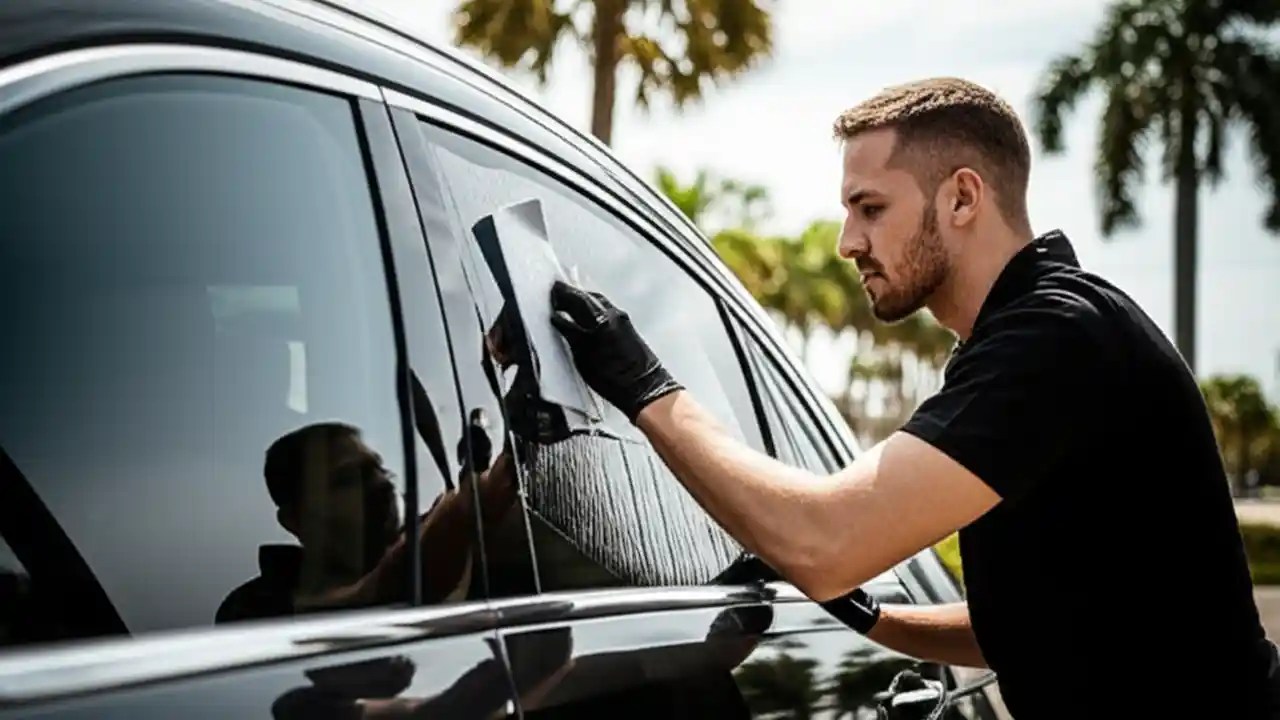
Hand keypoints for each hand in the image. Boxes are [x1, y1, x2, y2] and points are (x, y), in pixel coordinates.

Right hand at [549, 280, 682, 421]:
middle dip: (572, 295)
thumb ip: (570, 333)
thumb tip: (559, 319)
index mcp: (601, 318)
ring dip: (583, 302)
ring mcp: (623, 320)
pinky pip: (606, 311)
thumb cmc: (615, 377)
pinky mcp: (628, 328)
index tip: (553, 290)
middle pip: (589, 297)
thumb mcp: (583, 356)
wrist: (644, 389)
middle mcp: (614, 314)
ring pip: (598, 303)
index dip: (562, 293)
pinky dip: (593, 310)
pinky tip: (586, 318)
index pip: (577, 298)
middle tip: (558, 295)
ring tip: (570, 305)